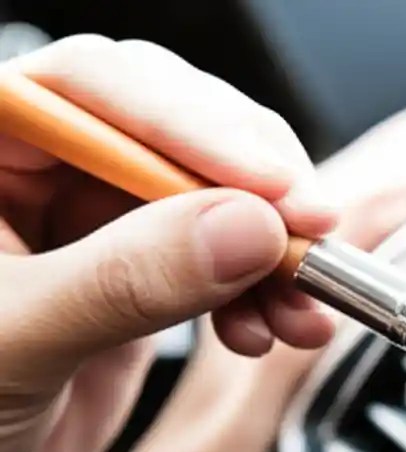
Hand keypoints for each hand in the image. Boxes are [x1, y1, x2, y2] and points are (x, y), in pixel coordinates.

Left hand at [0, 35, 339, 451]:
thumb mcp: (13, 344)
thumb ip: (125, 280)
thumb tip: (245, 227)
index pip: (93, 88)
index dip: (188, 122)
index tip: (268, 185)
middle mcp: (33, 176)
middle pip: (169, 132)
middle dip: (251, 187)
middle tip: (310, 231)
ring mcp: (88, 230)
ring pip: (208, 201)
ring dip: (272, 253)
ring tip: (303, 307)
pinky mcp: (132, 284)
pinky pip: (218, 264)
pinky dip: (261, 295)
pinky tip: (274, 331)